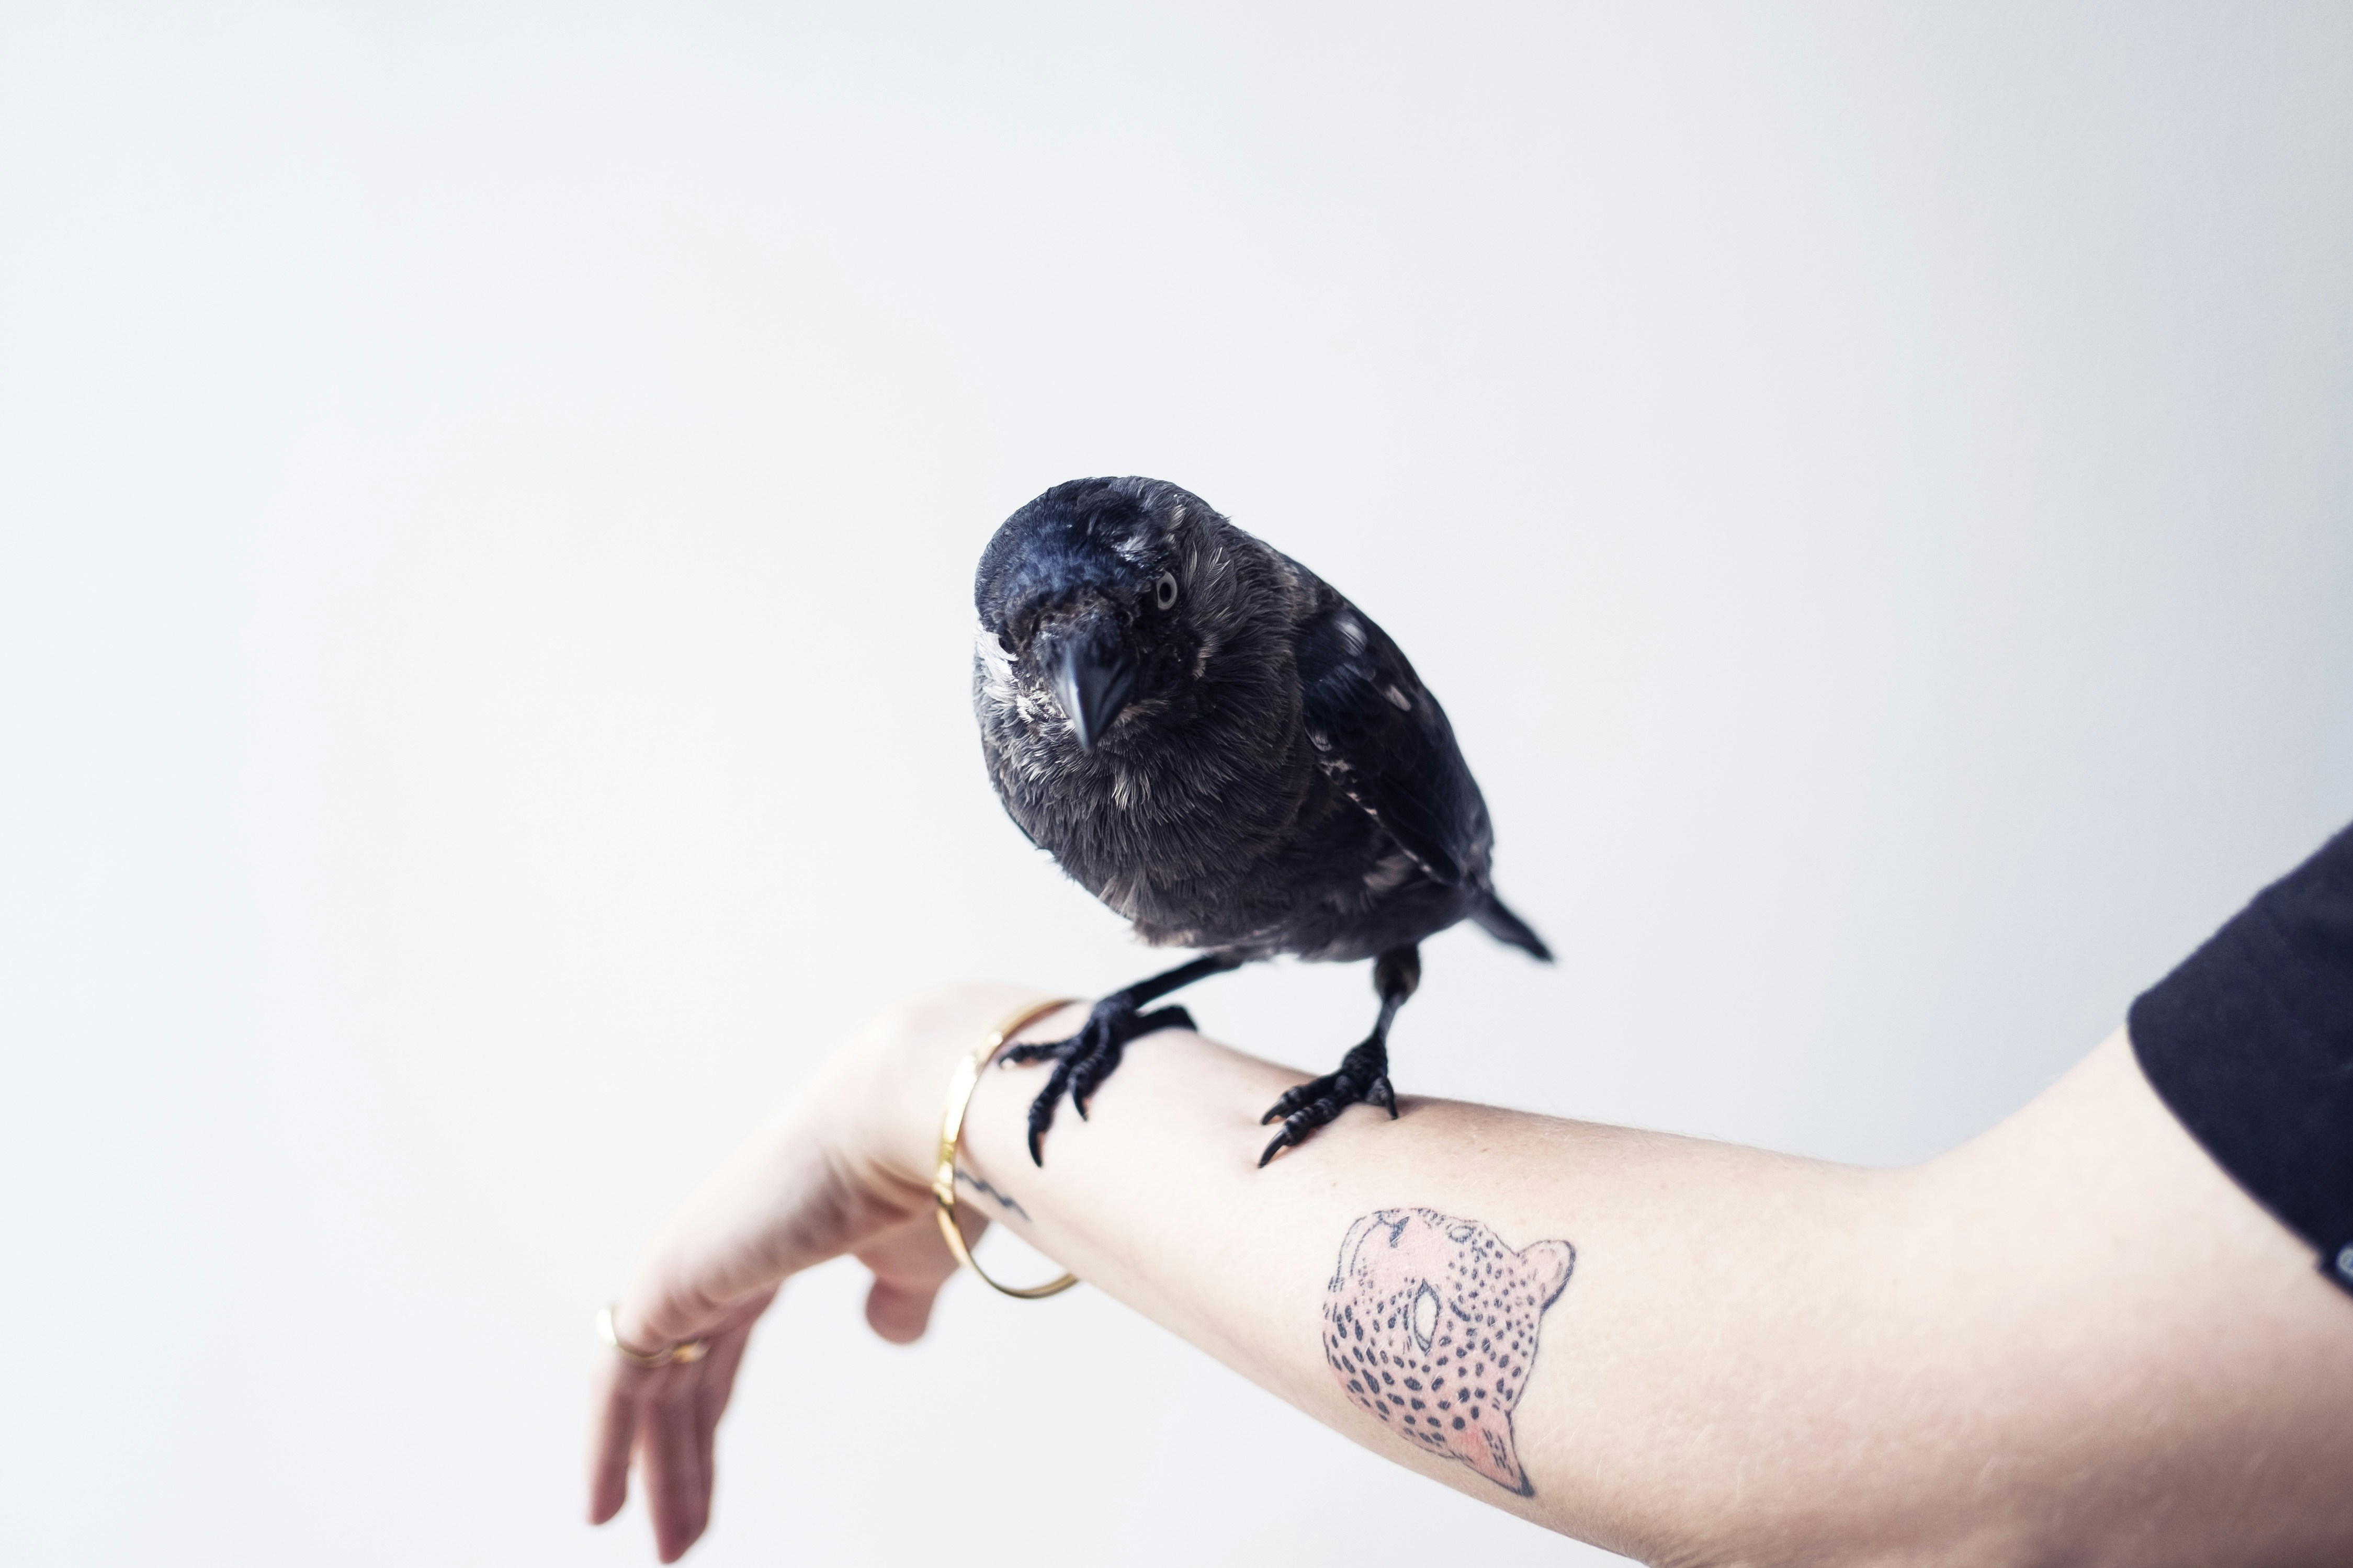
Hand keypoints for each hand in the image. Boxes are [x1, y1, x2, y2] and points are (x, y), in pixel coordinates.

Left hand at [585, 983, 1056, 1560]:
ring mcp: (689, 1256)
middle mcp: (723, 1244)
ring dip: (660, 1468)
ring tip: (671, 1546)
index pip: (721, 1340)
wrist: (919, 1118)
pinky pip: (624, 1378)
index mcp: (776, 1234)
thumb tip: (887, 1333)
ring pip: (654, 1383)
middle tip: (680, 1535)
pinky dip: (610, 1443)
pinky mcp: (669, 1276)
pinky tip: (606, 1509)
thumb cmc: (934, 1177)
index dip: (709, 1412)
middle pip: (685, 1369)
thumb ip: (897, 1297)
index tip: (705, 1482)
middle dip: (681, 1454)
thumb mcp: (918, 1261)